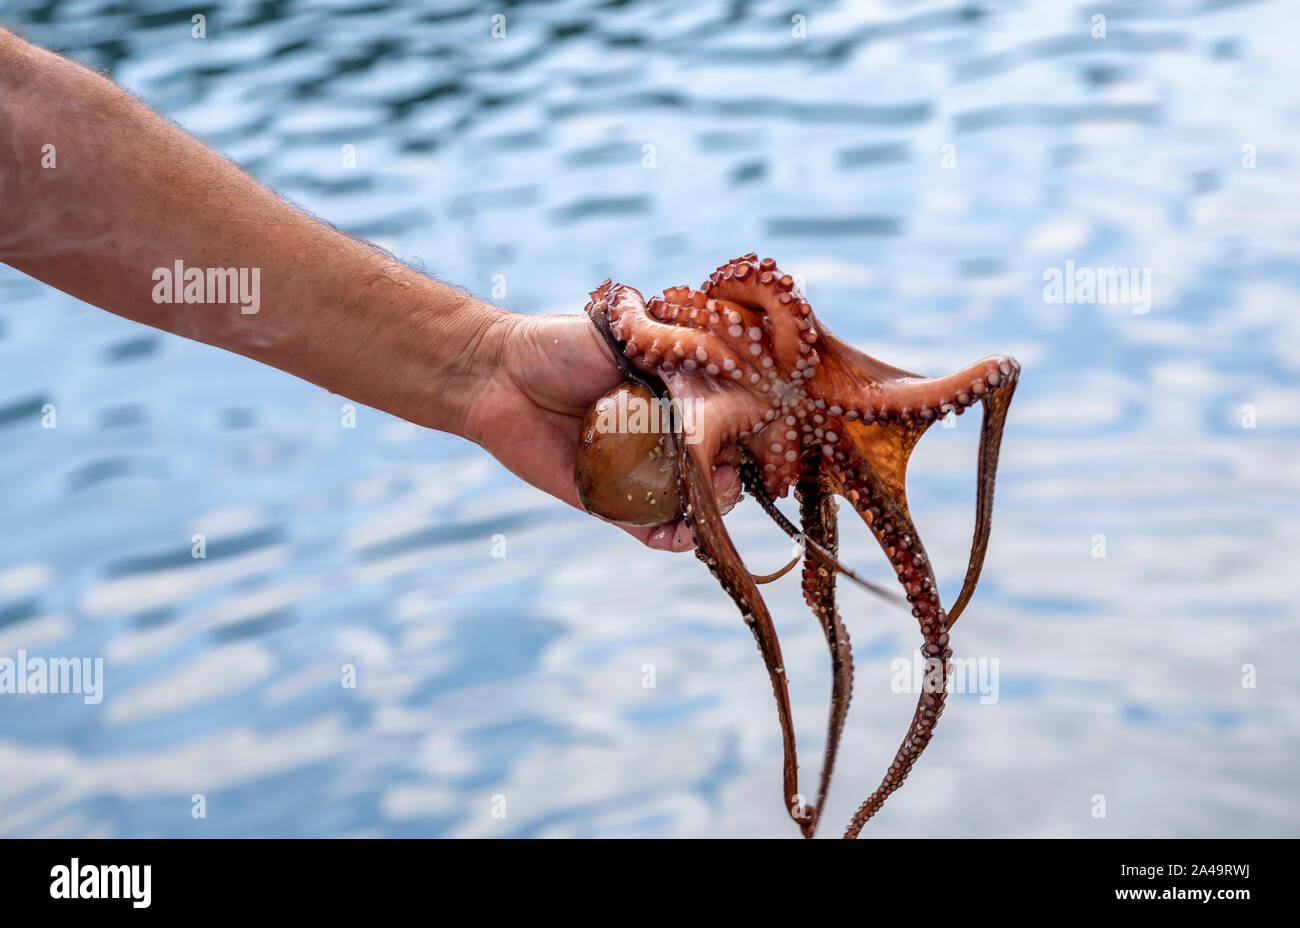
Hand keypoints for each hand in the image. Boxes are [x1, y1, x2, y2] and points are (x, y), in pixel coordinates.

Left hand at [463, 311, 740, 551]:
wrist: (496, 375)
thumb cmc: (558, 345)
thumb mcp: (624, 336)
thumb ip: (670, 350)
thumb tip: (728, 357)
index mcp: (668, 397)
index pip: (721, 422)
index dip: (740, 430)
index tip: (749, 429)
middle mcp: (657, 437)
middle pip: (711, 466)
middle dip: (727, 472)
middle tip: (724, 466)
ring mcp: (634, 471)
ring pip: (686, 503)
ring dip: (707, 509)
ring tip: (708, 499)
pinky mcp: (605, 501)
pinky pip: (647, 528)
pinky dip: (672, 537)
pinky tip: (686, 534)